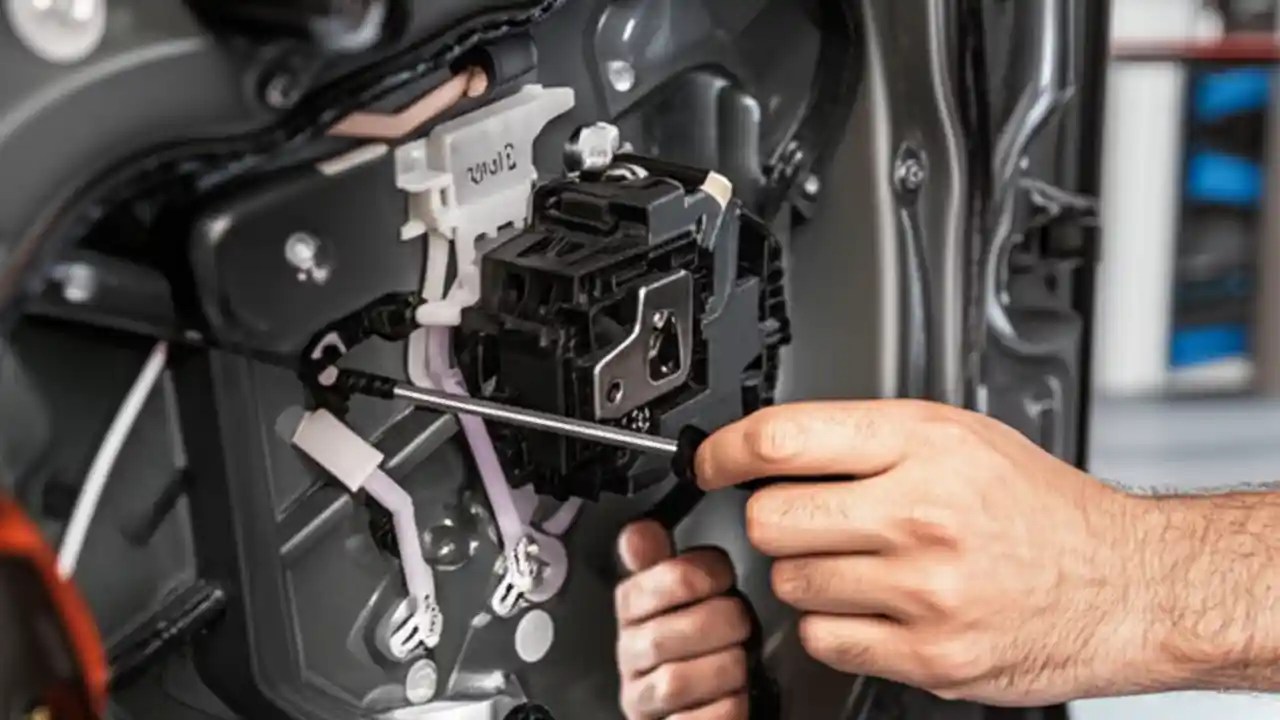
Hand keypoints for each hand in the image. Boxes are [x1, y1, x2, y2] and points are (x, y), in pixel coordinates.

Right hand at [614, 521, 752, 719]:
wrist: (712, 704)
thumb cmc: (707, 644)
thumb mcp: (689, 597)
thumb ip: (666, 564)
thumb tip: (640, 531)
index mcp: (634, 610)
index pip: (656, 580)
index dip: (703, 574)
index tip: (723, 578)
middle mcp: (631, 655)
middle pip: (666, 633)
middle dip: (721, 625)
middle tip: (741, 624)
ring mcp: (643, 699)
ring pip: (675, 681)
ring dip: (724, 670)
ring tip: (739, 663)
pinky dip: (726, 709)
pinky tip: (736, 697)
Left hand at [695, 400, 1156, 705]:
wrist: (1125, 585)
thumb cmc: (1040, 509)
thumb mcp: (959, 435)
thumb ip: (867, 437)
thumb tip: (771, 445)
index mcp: (925, 444)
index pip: (783, 438)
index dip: (725, 451)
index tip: (712, 462)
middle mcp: (922, 514)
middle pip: (769, 519)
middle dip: (770, 518)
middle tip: (801, 519)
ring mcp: (924, 591)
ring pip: (790, 582)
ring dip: (804, 575)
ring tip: (857, 564)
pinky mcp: (928, 655)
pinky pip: (823, 640)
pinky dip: (832, 627)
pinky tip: (872, 607)